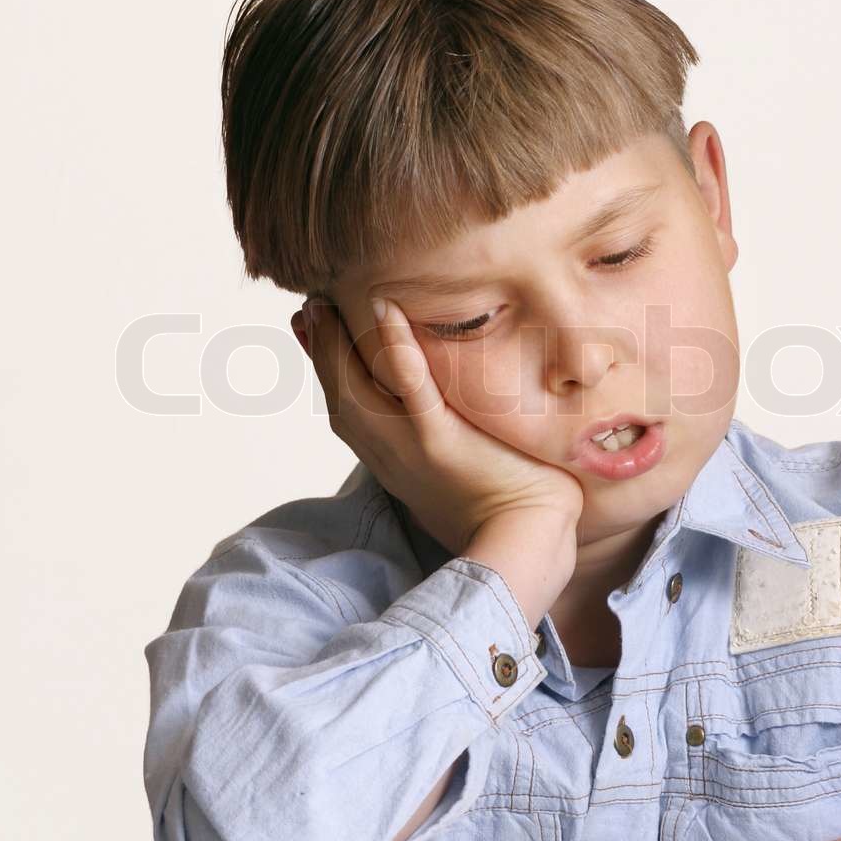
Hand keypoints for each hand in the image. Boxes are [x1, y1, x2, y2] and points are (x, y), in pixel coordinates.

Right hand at [292, 295, 584, 557]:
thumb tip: (430, 406)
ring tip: (326, 301)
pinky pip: (412, 389)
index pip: (345, 407)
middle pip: (339, 395)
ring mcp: (410, 448)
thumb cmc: (505, 499)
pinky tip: (384, 309)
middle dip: (321, 348)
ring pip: (357, 390)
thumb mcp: (456, 469)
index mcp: (391, 460)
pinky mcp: (440, 442)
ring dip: (336, 343)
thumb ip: (435, 437)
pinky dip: (396, 349)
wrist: (530, 539)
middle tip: (311, 303)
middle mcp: (389, 455)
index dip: (324, 365)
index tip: (310, 325)